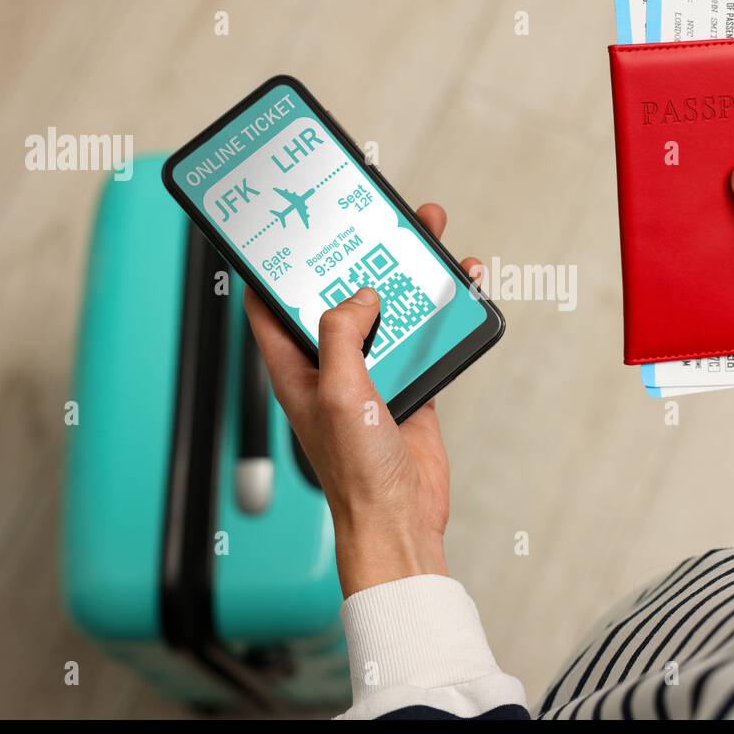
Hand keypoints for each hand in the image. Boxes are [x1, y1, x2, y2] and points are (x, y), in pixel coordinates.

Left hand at [244, 203, 479, 596]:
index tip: (286, 223)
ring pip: (390, 308)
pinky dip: (443, 310)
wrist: (401, 520)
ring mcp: (373, 372)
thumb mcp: (338, 392)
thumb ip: (342, 335)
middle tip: (373, 212)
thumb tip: (360, 295)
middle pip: (340, 293)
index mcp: (295, 365)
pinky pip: (425, 335)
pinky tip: (462, 286)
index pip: (271, 302)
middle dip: (356, 252)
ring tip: (427, 235)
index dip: (274, 262)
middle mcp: (331, 364)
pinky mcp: (410, 384)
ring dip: (408, 274)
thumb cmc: (355, 472)